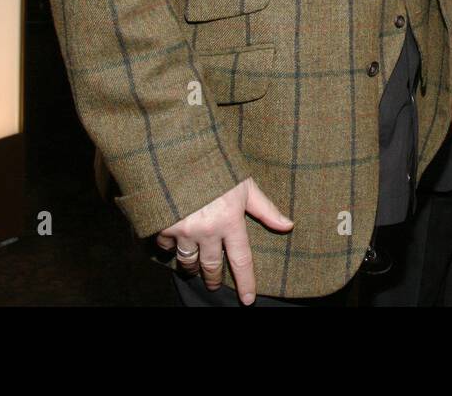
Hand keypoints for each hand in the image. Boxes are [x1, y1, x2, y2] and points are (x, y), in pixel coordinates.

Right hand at [154, 177, 292, 304]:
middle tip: (215, 284)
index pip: (241, 260)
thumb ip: (265, 208)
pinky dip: (170, 247)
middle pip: (212, 266)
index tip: (248, 300)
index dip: (246, 282)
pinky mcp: (162, 227)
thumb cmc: (215, 165)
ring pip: (188, 261)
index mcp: (230, 221)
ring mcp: (183, 231)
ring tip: (194, 268)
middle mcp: (207, 231)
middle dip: (214, 278)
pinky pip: (166, 246)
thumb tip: (289, 225)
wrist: (176, 152)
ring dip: (192, 267)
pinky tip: (173, 244)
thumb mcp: (244, 184)